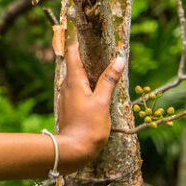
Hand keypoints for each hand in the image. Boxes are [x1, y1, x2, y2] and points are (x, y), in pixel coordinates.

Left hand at [54, 41, 125, 170]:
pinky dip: (86, 84)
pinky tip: (97, 89)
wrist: (73, 150)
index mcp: (73, 80)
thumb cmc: (89, 126)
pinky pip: (76, 89)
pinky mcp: (69, 107)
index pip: (72, 53)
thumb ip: (109, 80)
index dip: (80, 41)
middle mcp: (66, 85)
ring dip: (87, 71)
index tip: (91, 34)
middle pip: (74, 63)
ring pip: (75, 77)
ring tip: (103, 67)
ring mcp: (66, 97)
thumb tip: (119, 59)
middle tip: (102, 49)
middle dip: (86, 55)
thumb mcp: (102, 102)